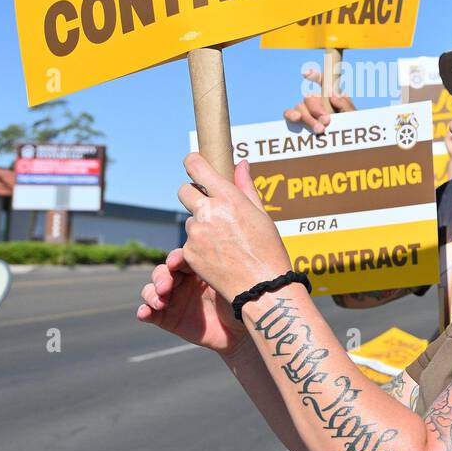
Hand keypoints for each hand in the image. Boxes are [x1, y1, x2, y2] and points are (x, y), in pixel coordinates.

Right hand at [137, 247, 246, 357]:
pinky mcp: (166, 318)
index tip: (175, 263)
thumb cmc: (240, 302)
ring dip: (151, 294)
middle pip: (162, 272)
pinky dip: (144, 311)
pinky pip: (149, 312)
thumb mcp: (230, 283)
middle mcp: (182, 280)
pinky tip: (144, 314)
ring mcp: (173, 299)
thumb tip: (209, 254)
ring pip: (151, 290)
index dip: (175, 259)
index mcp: (197, 267)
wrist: (241, 333)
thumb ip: (217, 270)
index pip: (180, 258)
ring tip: (159, 303)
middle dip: (161, 278)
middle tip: (165, 288)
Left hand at [177, 154, 292, 304]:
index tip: (192, 162)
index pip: (197, 167)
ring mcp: (196, 233)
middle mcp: (208, 212)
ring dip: (201, 225)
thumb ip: (246, 187)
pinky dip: (199, 247)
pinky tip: (219, 256)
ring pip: (190, 220)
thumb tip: (241, 163)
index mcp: (228, 198)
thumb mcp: (261, 215)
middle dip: (193, 194)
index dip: (192, 162)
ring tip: (225, 242)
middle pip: (184, 191)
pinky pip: (189, 243)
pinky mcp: (189, 253)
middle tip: (208, 205)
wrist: (260, 288)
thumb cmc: (268, 250)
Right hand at [283, 68, 354, 131]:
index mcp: (332, 97)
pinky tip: (296, 118)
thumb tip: (331, 93)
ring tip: (319, 130)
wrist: (344, 151)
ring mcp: (307, 112)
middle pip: (310, 97)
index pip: (323, 82)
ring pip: (300, 107)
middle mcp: (318, 102)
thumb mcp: (352, 117)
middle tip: (326, 120)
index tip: (307, 74)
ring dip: (308, 118)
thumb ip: (344, 104)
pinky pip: (289, 114)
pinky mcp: (298, 122)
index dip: (314, 76)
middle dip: (317, 109)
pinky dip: (290, 114)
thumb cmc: (350, 131)